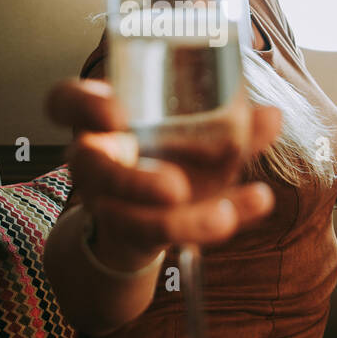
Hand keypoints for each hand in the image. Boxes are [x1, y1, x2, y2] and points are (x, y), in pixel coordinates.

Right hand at [44, 78, 281, 271]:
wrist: (145, 220)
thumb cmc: (166, 157)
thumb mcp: (194, 136)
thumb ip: (230, 125)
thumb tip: (271, 115)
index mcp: (101, 122)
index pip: (65, 102)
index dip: (80, 103)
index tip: (114, 109)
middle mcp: (95, 162)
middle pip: (91, 168)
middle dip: (131, 180)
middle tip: (177, 187)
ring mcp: (108, 203)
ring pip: (131, 217)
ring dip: (183, 221)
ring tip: (226, 216)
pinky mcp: (132, 234)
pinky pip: (165, 235)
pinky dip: (214, 223)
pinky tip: (256, 204)